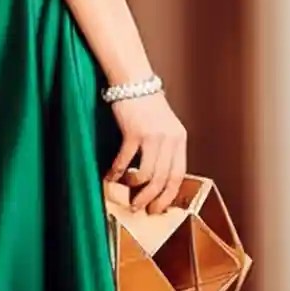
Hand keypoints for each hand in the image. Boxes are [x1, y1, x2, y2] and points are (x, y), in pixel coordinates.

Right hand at [104, 93, 187, 213]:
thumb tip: (155, 178)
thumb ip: (164, 148)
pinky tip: (110, 177)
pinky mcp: (134, 132)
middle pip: (163, 179)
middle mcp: (170, 139)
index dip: (168, 195)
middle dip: (151, 199)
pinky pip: (126, 161)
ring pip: (147, 174)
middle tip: (140, 209)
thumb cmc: (145, 104)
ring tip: (126, 195)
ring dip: (135, 189)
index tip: (158, 208)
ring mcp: (153, 136)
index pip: (178, 175)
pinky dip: (117, 172)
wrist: (133, 82)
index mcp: (179, 139)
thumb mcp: (164, 126)